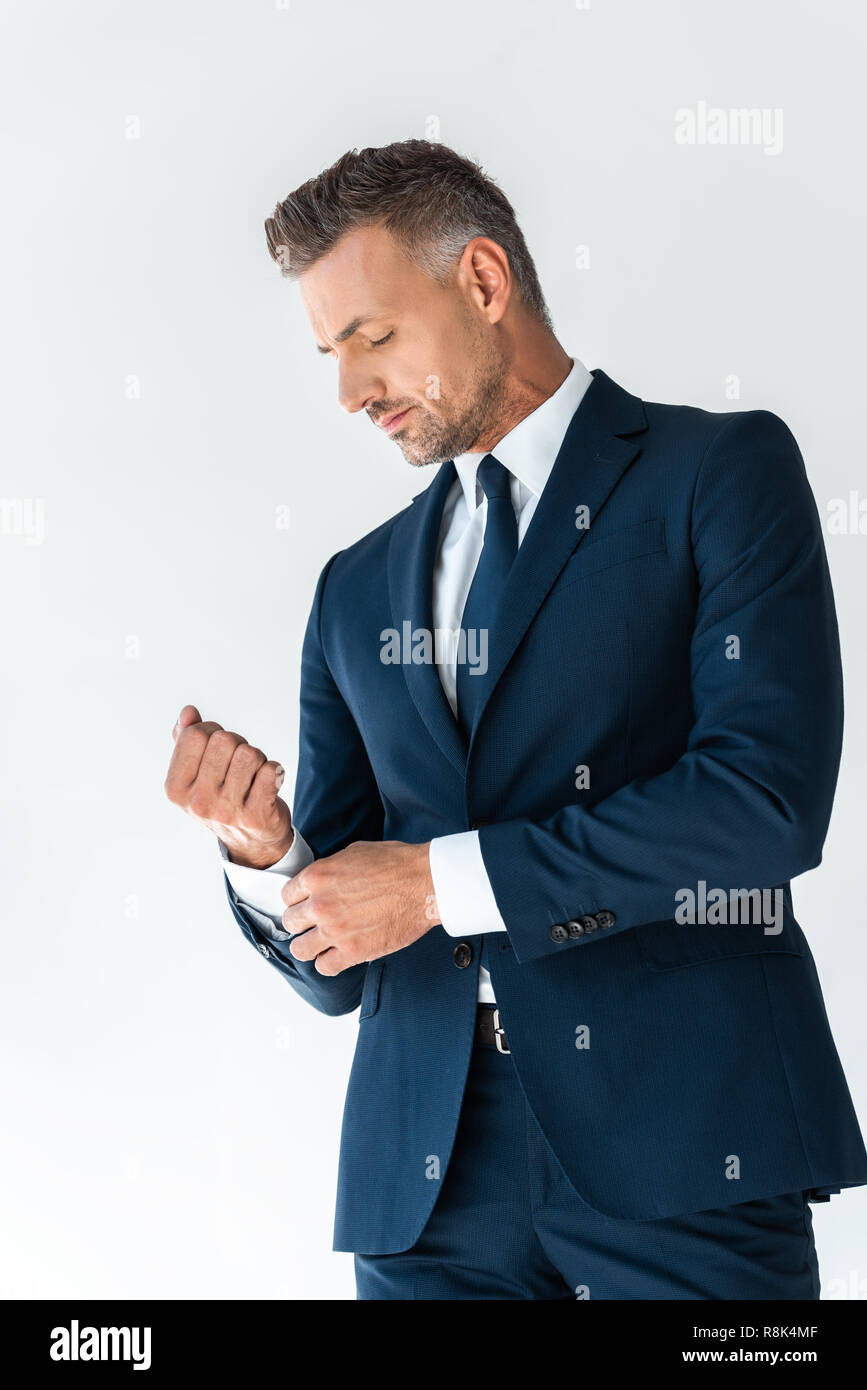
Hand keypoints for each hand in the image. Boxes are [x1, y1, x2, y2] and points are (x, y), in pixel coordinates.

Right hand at [164, 704, 293, 868]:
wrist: (252, 842)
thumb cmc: (223, 798)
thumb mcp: (196, 774)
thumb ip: (186, 740)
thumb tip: (188, 713)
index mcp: (176, 788)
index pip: (195, 735)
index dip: (212, 731)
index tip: (218, 749)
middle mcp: (198, 803)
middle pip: (224, 741)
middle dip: (237, 744)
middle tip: (239, 765)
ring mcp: (226, 812)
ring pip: (250, 754)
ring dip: (257, 758)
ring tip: (253, 776)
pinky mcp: (256, 816)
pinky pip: (271, 770)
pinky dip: (275, 771)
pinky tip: (268, 785)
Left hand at [283, 840, 438, 973]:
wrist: (425, 883)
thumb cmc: (396, 864)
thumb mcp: (353, 853)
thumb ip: (329, 870)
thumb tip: (321, 882)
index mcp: (318, 877)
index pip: (287, 896)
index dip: (298, 901)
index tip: (307, 905)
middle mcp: (320, 905)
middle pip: (290, 923)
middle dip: (302, 923)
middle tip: (316, 924)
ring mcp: (335, 930)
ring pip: (300, 950)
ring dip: (310, 946)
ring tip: (323, 943)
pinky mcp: (353, 951)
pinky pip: (324, 967)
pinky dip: (330, 962)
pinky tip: (340, 954)